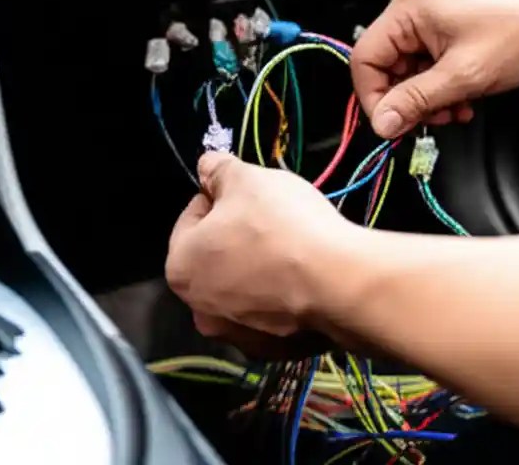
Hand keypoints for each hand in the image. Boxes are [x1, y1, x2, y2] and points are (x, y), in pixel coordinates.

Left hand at [166, 153, 351, 345]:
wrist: (339, 283)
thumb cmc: (281, 226)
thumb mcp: (246, 179)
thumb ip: (217, 170)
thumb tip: (205, 166)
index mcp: (180, 268)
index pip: (192, 217)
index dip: (221, 198)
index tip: (249, 194)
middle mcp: (199, 310)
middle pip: (216, 258)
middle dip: (239, 238)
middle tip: (274, 221)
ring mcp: (237, 336)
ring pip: (244, 289)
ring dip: (260, 270)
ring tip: (294, 250)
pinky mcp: (274, 352)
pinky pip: (273, 314)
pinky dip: (283, 299)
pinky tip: (306, 281)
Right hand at [352, 0, 518, 137]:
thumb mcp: (461, 77)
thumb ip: (415, 101)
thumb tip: (382, 123)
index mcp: (407, 11)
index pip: (365, 60)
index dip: (374, 98)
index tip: (392, 126)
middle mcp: (412, 13)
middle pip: (385, 70)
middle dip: (408, 101)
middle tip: (431, 121)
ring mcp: (428, 24)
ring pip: (407, 76)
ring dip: (427, 101)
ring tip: (456, 111)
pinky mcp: (443, 36)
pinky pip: (426, 72)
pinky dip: (440, 93)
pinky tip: (462, 102)